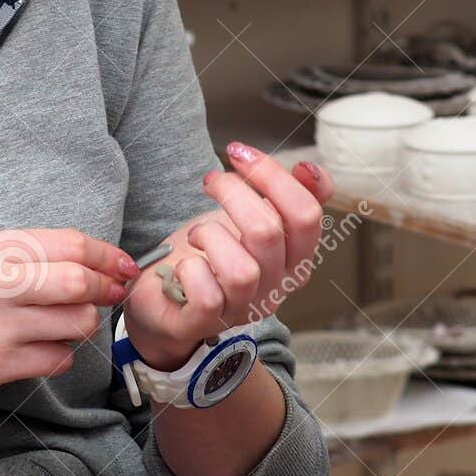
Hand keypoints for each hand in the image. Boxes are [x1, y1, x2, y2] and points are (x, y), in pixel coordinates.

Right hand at [0, 228, 136, 425]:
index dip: (108, 256)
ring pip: (76, 321)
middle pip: (79, 281)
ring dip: (83, 327)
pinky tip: (42, 352)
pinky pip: (60, 358)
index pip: (70, 244)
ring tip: (64, 327)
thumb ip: (34, 259)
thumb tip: (103, 263)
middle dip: (106, 290)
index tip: (125, 267)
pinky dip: (62, 357)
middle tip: (112, 296)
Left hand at [123, 146, 334, 371]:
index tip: (240, 152)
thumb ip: (288, 195)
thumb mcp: (253, 217)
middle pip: (269, 232)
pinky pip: (207, 296)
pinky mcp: (204, 323)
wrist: (166, 297)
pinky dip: (191, 270)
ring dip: (211, 234)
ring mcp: (242, 310)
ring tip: (197, 232)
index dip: (273, 175)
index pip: (306, 215)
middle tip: (211, 182)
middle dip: (234, 193)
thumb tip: (309, 169)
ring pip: (242, 271)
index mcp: (295, 259)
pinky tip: (187, 262)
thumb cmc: (213, 252)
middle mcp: (276, 288)